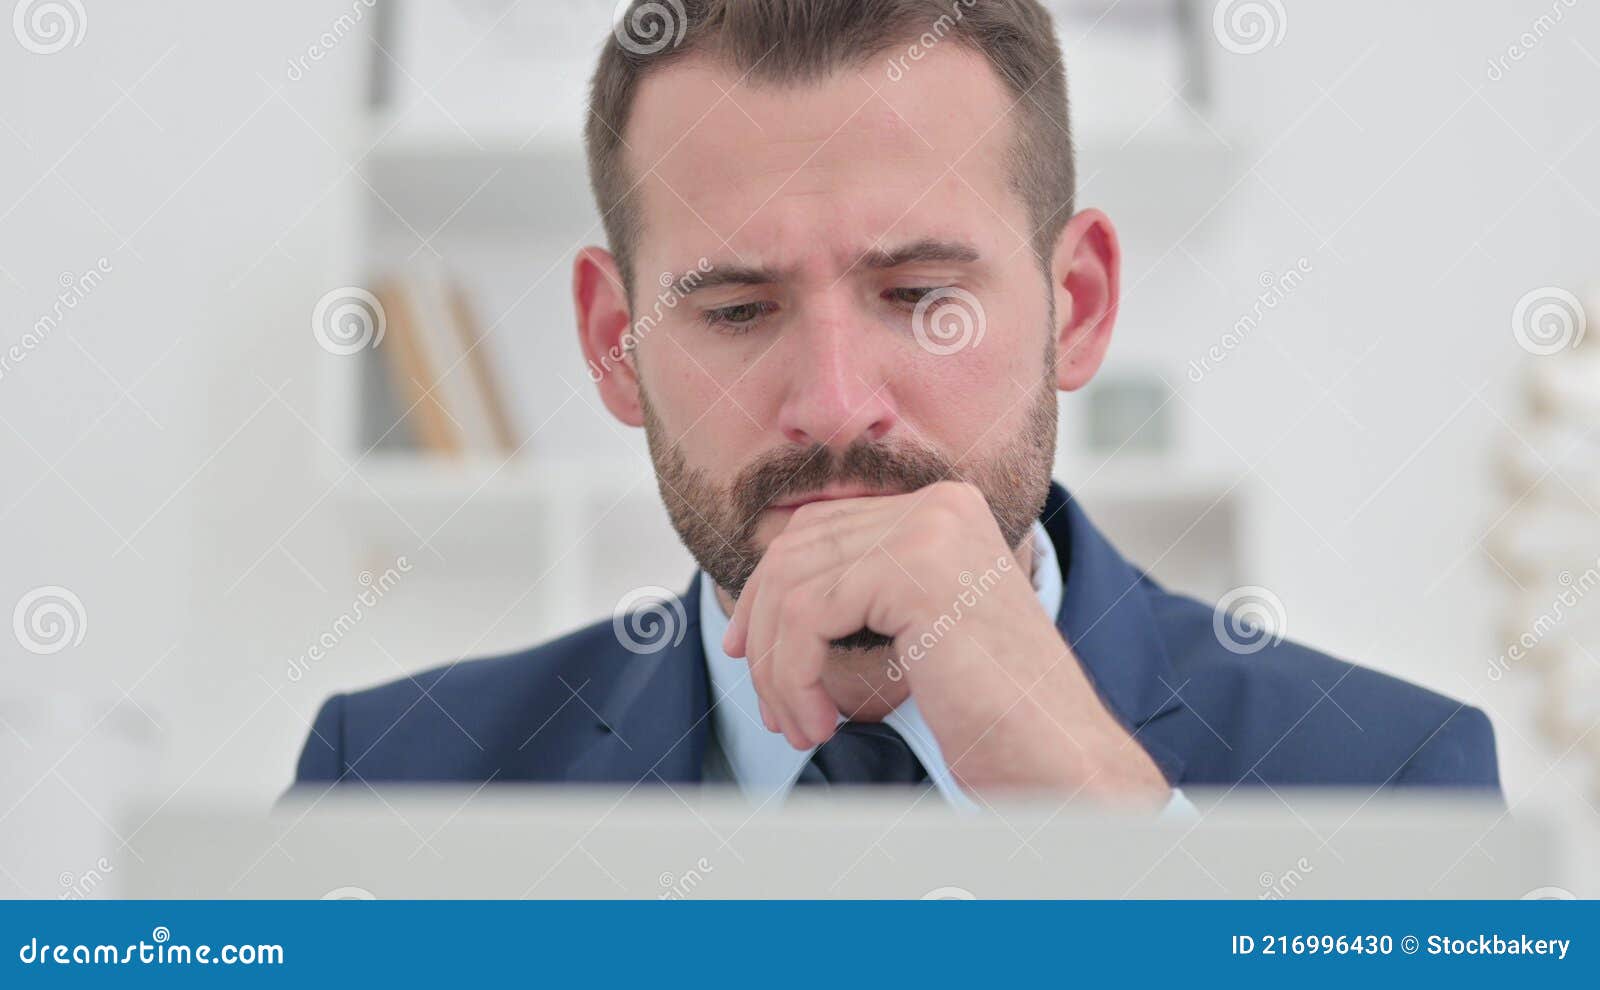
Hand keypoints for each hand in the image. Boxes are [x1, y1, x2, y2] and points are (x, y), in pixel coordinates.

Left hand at [722, 480, 1169, 803]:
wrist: (1056, 757)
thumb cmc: (991, 710)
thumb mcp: (918, 627)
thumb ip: (862, 589)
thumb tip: (764, 590)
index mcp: (945, 507)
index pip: (818, 528)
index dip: (768, 591)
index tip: (751, 654)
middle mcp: (939, 504)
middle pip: (796, 550)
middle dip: (764, 632)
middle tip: (771, 704)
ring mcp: (929, 529)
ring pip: (792, 587)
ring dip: (778, 670)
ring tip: (799, 727)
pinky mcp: (914, 570)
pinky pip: (806, 616)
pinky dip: (795, 678)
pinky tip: (820, 724)